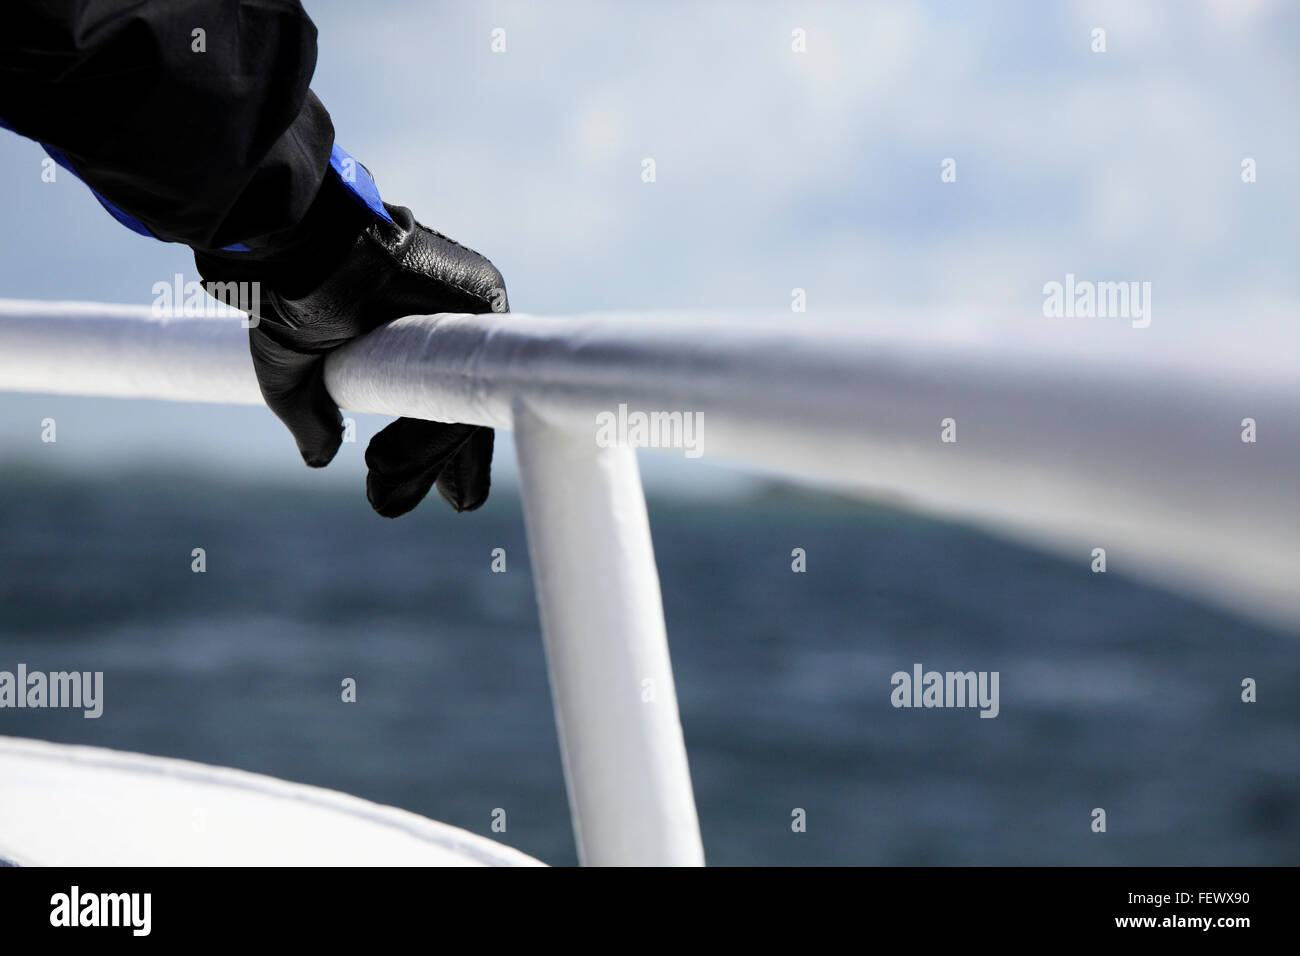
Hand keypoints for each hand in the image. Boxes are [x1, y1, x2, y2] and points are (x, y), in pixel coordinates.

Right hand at [207, 200, 507, 516]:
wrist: (300, 242)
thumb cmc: (289, 290)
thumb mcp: (292, 366)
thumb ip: (312, 413)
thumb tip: (319, 458)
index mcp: (404, 335)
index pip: (434, 401)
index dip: (433, 452)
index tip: (424, 497)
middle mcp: (443, 322)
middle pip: (454, 408)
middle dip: (429, 463)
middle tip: (386, 502)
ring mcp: (467, 308)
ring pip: (462, 401)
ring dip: (428, 454)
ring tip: (380, 483)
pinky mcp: (484, 293)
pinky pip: (471, 378)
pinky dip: (445, 425)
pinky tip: (413, 458)